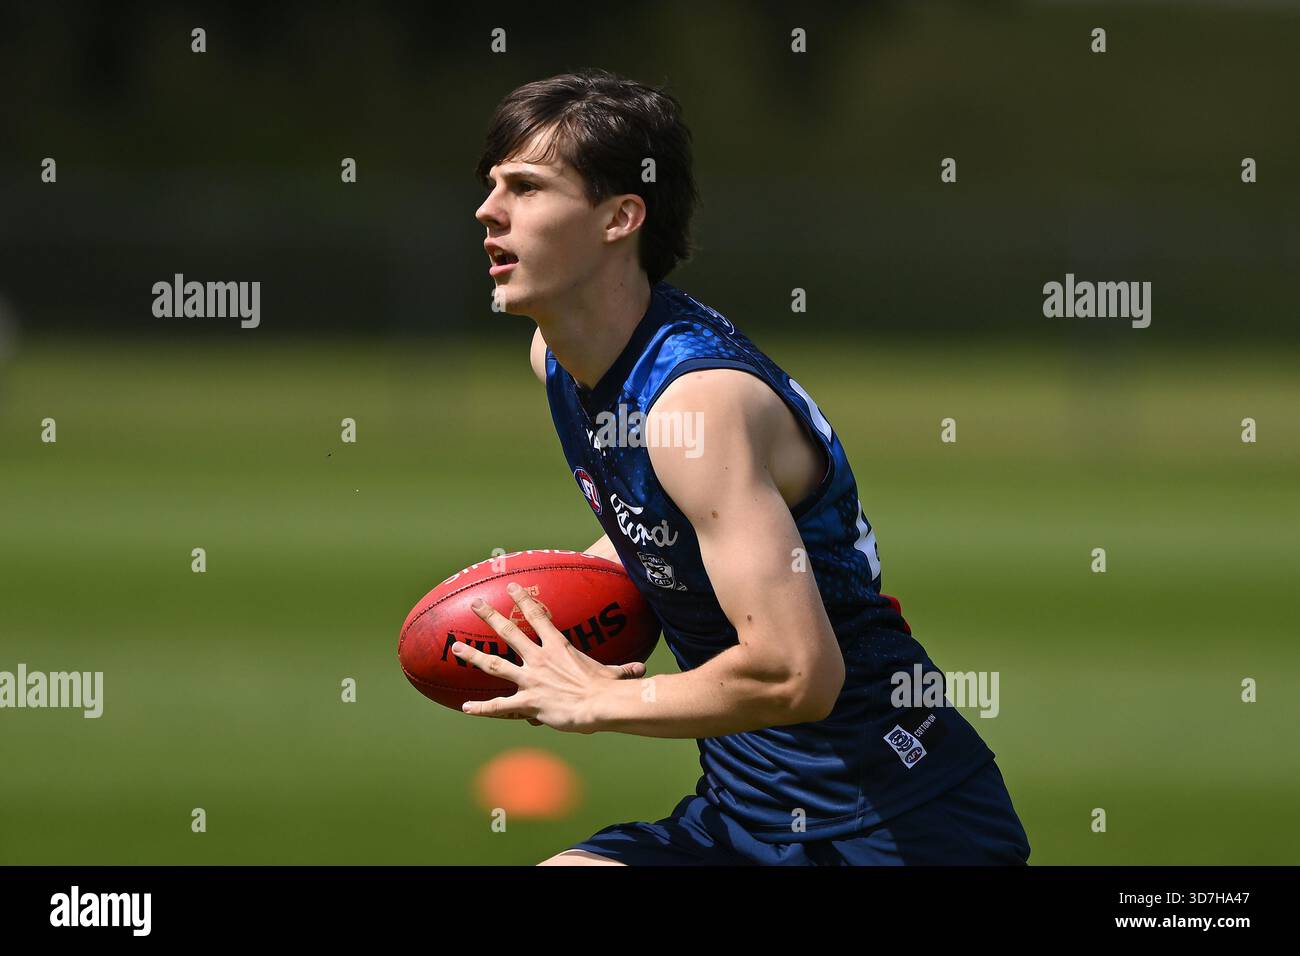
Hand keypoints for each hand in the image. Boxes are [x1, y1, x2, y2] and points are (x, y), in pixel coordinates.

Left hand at [452, 581, 646, 731]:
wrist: (601, 705)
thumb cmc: (609, 689)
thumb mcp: (615, 674)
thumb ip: (623, 671)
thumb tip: (641, 671)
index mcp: (558, 647)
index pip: (538, 615)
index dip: (524, 599)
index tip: (513, 586)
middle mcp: (539, 658)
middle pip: (508, 631)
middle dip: (490, 616)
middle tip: (475, 603)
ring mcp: (530, 679)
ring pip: (493, 664)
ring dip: (473, 655)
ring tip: (455, 648)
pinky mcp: (527, 702)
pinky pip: (500, 706)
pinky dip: (482, 708)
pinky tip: (466, 709)